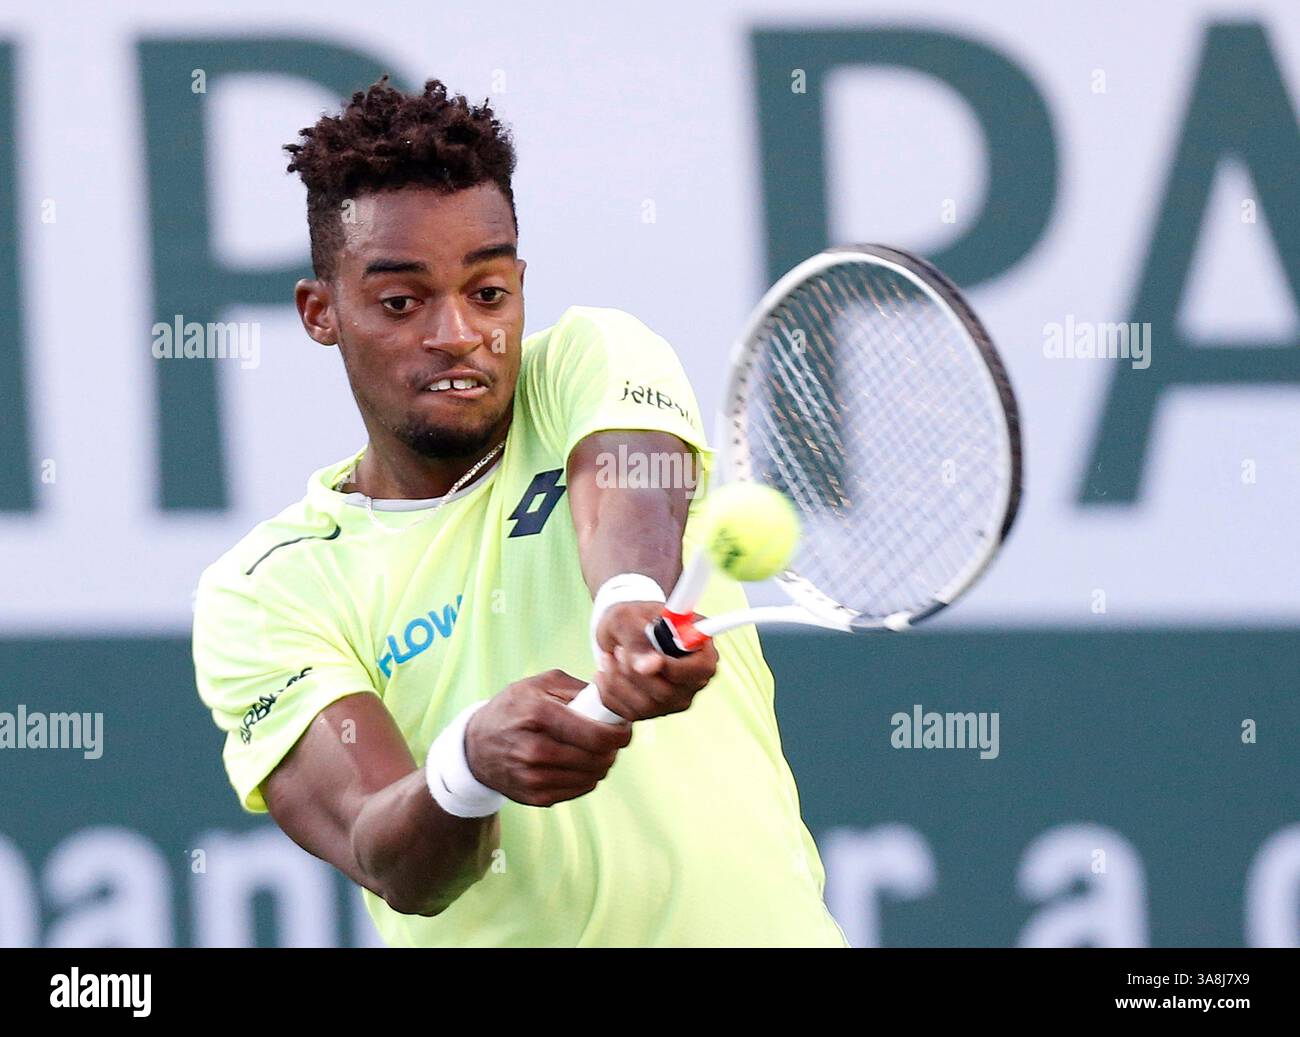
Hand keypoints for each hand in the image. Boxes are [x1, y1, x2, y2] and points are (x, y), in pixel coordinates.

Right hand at [465, 670, 632, 806]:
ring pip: (592, 777)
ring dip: (602, 763)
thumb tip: (613, 699)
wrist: (475, 747)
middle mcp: (535, 750)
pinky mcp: (535, 797)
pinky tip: (578, 762)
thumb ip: (578, 688)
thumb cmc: (513, 708)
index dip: (620, 734)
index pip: (597, 735)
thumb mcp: (539, 684)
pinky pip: (579, 790)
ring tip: (594, 749)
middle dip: (613, 748)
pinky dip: (586, 776)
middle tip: (611, 738)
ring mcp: (533, 778)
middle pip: (598, 759)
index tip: (624, 728)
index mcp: (539, 714)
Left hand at [593, 601, 718, 720]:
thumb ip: (639, 639)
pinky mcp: (654, 711)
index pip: (702, 668)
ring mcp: (675, 698)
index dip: (675, 668)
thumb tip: (648, 666)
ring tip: (609, 656)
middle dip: (634, 674)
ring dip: (618, 681)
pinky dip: (609, 692)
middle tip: (618, 650)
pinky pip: (629, 712)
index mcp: (700, 647)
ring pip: (646, 705)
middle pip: (669, 693)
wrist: (619, 631)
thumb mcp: (629, 617)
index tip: (648, 660)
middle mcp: (693, 677)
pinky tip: (606, 672)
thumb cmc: (630, 618)